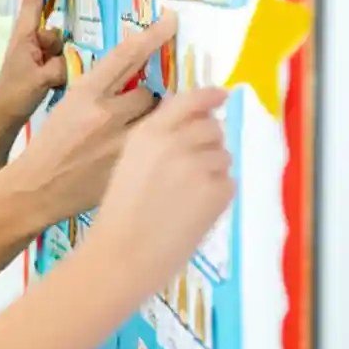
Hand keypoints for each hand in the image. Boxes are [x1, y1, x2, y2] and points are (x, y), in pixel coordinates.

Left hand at [0, 0, 67, 132]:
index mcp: (24, 34)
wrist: (3, 117)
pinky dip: (68, 60)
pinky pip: (63, 53)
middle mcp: (30, 37)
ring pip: (62, 40)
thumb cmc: (14, 95)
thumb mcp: (41, 80)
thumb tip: (77, 57)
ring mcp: (37, 49)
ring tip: (56, 75)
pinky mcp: (44, 62)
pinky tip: (66, 76)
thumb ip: (62, 65)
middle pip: (51, 12)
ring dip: (65, 53)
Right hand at [0, 12, 178, 227]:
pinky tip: (148, 154)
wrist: (36, 188)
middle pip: (149, 91)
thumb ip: (99, 92)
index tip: (172, 20)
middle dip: (149, 99)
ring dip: (155, 122)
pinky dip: (157, 147)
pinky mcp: (130, 167)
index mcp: (83, 94)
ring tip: (143, 133)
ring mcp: (120, 142)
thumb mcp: (67, 107)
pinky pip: (157, 147)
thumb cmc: (50, 145)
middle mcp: (104, 114)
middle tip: (143, 108)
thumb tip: (133, 77)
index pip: (125, 54)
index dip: (153, 34)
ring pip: (157, 119)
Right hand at [87, 86, 234, 291]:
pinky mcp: (218, 190)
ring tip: (186, 197)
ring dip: (213, 171)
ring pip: (223, 156)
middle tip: (193, 169)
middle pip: (212, 127)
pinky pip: (228, 183)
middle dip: (209, 143)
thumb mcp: (130, 162)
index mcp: (149, 132)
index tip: (222, 94)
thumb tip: (196, 122)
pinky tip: (193, 212)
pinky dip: (217, 195)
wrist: (124, 254)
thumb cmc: (120, 213)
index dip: (209, 96)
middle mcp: (176, 141)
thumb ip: (158, 139)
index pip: (189, 101)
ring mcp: (200, 165)